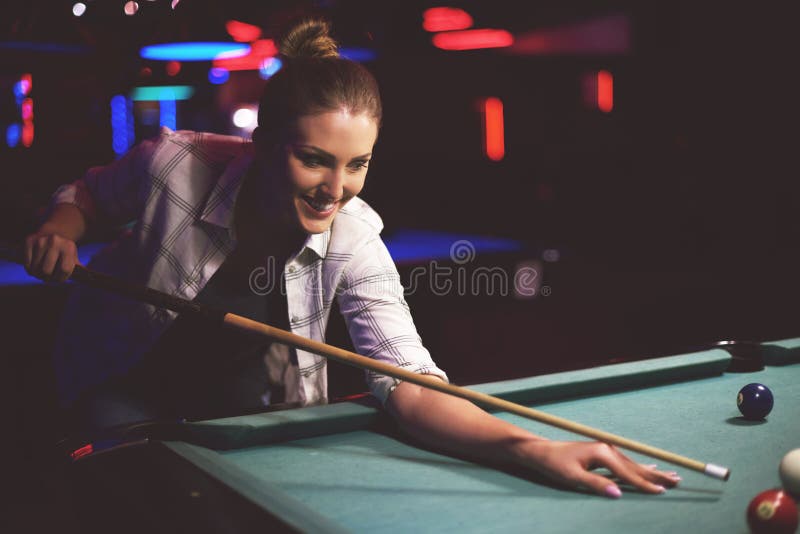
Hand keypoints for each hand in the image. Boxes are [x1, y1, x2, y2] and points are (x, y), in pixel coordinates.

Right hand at [24, 231, 79, 281]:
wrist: (53, 232)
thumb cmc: (64, 251)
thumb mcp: (74, 257)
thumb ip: (79, 269)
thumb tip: (87, 278)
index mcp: (69, 247)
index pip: (64, 270)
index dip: (61, 278)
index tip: (59, 279)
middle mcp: (55, 242)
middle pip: (47, 271)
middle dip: (47, 278)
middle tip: (48, 278)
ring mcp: (41, 240)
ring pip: (36, 268)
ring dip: (37, 274)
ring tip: (41, 272)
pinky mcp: (30, 241)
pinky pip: (27, 263)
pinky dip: (29, 269)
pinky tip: (33, 267)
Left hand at [517, 439, 680, 497]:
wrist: (542, 451)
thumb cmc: (555, 464)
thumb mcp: (573, 478)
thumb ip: (597, 485)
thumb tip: (618, 494)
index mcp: (603, 453)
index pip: (629, 472)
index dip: (646, 484)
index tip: (662, 492)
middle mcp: (608, 448)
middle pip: (636, 465)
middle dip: (657, 475)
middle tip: (678, 481)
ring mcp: (606, 449)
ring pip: (633, 464)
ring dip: (652, 471)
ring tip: (670, 476)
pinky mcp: (603, 453)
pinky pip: (626, 463)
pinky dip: (640, 468)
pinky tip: (650, 469)